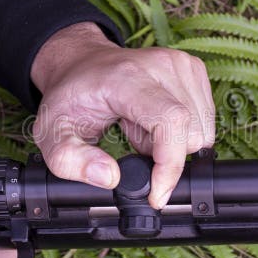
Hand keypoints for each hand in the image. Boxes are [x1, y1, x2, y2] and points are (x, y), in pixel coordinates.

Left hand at [31, 22, 214, 208]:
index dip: (171, 164)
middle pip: (190, 133)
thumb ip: (71, 161)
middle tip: (132, 142)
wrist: (82, 64)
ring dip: (174, 143)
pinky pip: (204, 119)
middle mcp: (160, 65)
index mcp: (126, 78)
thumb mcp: (52, 134)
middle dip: (165, 155)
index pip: (171, 121)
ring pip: (201, 130)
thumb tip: (110, 177)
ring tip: (141, 128)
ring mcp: (181, 64)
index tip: (157, 193)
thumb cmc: (71, 97)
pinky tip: (154, 119)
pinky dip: (182, 130)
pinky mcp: (193, 69)